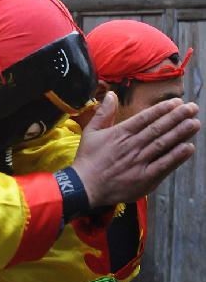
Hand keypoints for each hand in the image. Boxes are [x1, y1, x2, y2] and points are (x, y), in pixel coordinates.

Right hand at [73, 92, 199, 207]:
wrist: (85, 186)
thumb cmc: (88, 159)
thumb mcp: (91, 131)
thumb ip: (103, 112)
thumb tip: (111, 95)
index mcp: (121, 132)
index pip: (146, 117)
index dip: (163, 109)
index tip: (177, 102)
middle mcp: (133, 145)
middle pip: (159, 128)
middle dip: (177, 117)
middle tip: (193, 108)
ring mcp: (140, 162)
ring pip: (164, 144)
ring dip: (181, 133)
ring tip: (194, 123)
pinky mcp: (144, 178)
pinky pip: (164, 165)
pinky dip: (177, 157)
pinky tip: (188, 148)